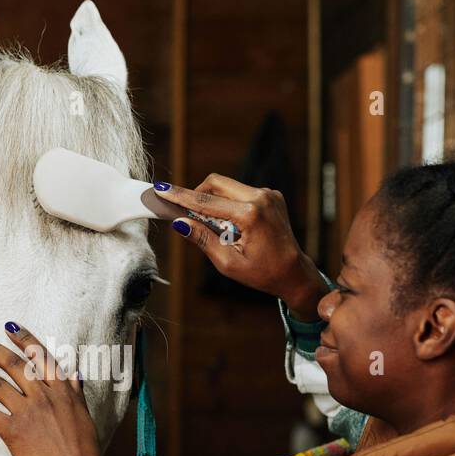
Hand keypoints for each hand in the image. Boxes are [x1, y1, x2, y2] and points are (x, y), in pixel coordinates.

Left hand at [0, 322, 108, 455]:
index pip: (42, 357)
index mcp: (65, 392)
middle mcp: (46, 398)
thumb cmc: (85, 455)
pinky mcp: (14, 433)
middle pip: (16, 365)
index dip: (25, 340)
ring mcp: (29, 413)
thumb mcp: (85, 418)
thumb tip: (74, 374)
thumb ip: (75, 394)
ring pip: (0, 386)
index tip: (11, 327)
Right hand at [156, 174, 328, 320]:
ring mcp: (268, 194)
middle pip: (216, 182)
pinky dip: (228, 203)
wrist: (293, 272)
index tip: (161, 191)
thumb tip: (180, 223)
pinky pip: (240, 192)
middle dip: (196, 194)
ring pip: (227, 186)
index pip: (206, 201)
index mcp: (250, 215)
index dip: (180, 196)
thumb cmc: (261, 273)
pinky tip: (231, 225)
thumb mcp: (227, 262)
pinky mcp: (271, 195)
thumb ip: (203, 238)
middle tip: (185, 212)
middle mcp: (261, 197)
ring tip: (216, 228)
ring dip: (213, 201)